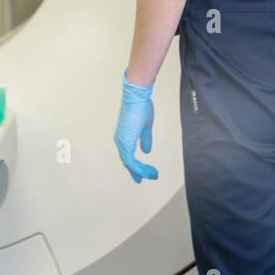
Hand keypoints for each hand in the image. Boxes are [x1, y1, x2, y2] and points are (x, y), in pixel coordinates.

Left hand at [114, 68, 158, 182]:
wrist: (137, 97)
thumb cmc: (140, 107)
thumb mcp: (145, 127)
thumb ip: (145, 140)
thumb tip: (146, 151)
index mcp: (124, 137)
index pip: (128, 156)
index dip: (136, 166)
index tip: (144, 174)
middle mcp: (120, 141)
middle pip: (128, 162)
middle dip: (139, 171)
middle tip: (149, 177)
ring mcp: (122, 142)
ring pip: (129, 163)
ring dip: (141, 171)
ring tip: (153, 175)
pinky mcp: (125, 142)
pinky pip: (130, 161)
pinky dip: (139, 168)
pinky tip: (147, 171)